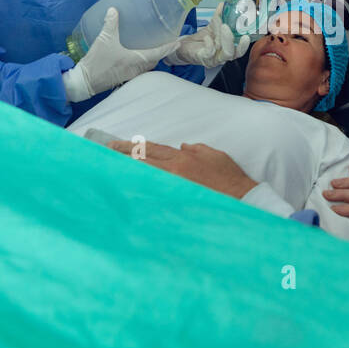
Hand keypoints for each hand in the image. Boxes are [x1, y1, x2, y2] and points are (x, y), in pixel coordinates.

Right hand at [63, 7, 179, 101]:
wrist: (85, 81)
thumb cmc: (97, 61)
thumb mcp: (104, 39)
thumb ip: (111, 23)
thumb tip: (113, 10)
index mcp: (136, 60)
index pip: (158, 53)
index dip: (168, 48)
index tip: (178, 42)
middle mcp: (136, 69)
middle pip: (154, 61)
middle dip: (161, 53)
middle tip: (166, 43)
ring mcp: (130, 75)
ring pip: (147, 67)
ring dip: (152, 59)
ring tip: (153, 48)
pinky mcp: (123, 77)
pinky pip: (138, 70)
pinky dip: (142, 63)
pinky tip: (136, 56)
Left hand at [108, 139, 256, 198]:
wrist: (243, 199)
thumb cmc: (231, 179)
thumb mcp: (215, 156)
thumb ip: (197, 150)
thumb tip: (182, 148)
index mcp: (183, 158)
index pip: (152, 149)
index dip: (133, 146)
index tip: (116, 146)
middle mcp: (175, 170)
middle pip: (142, 161)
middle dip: (122, 156)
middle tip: (104, 154)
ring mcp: (174, 187)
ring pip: (144, 176)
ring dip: (127, 172)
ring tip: (110, 170)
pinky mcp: (177, 202)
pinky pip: (153, 194)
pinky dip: (140, 190)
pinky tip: (127, 191)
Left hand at [165, 4, 250, 67]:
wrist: (186, 46)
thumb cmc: (202, 39)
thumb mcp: (212, 26)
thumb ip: (220, 16)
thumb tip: (224, 3)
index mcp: (227, 50)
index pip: (239, 51)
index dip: (244, 45)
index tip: (246, 36)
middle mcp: (222, 56)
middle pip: (232, 53)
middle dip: (231, 40)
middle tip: (228, 27)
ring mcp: (213, 59)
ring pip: (223, 52)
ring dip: (223, 39)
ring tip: (221, 26)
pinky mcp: (203, 59)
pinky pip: (209, 53)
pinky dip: (210, 44)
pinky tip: (207, 37)